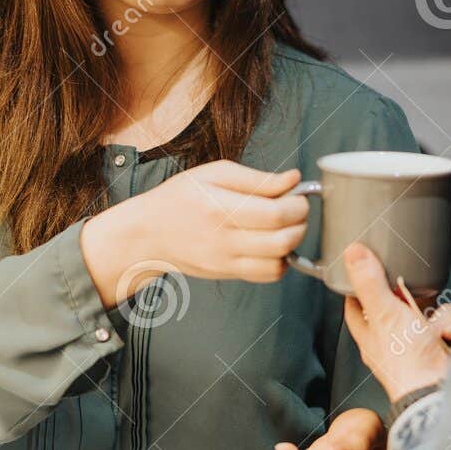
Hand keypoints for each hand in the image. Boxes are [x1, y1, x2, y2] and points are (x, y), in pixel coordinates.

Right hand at [80, 160, 308, 304]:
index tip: (299, 194)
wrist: (149, 233)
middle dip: (301, 223)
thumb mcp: (214, 174)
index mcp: (220, 208)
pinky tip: (272, 245)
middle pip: (284, 240)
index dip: (298, 204)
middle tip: (296, 209)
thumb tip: (293, 178)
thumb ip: (257, 178)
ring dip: (292, 244)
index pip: (277, 214)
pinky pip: (267, 275)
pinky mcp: (228, 274)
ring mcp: (226, 262)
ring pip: (279, 262)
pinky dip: (280, 261)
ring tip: (284, 226)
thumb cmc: (180, 197)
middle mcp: (224, 240)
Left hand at [341, 243, 450, 402]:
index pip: (354, 301)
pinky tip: (446, 336)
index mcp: (368, 331)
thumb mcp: (384, 314)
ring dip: (435, 316)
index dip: (357, 283)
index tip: (363, 264)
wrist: (439, 389)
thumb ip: (369, 283)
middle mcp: (390, 336)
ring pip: (427, 308)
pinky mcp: (440, 343)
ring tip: (431, 328)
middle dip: (409, 295)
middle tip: (410, 294)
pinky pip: (448, 321)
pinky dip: (450, 326)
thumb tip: (353, 254)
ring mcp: (416, 340)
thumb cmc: (406, 363)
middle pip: (396, 300)